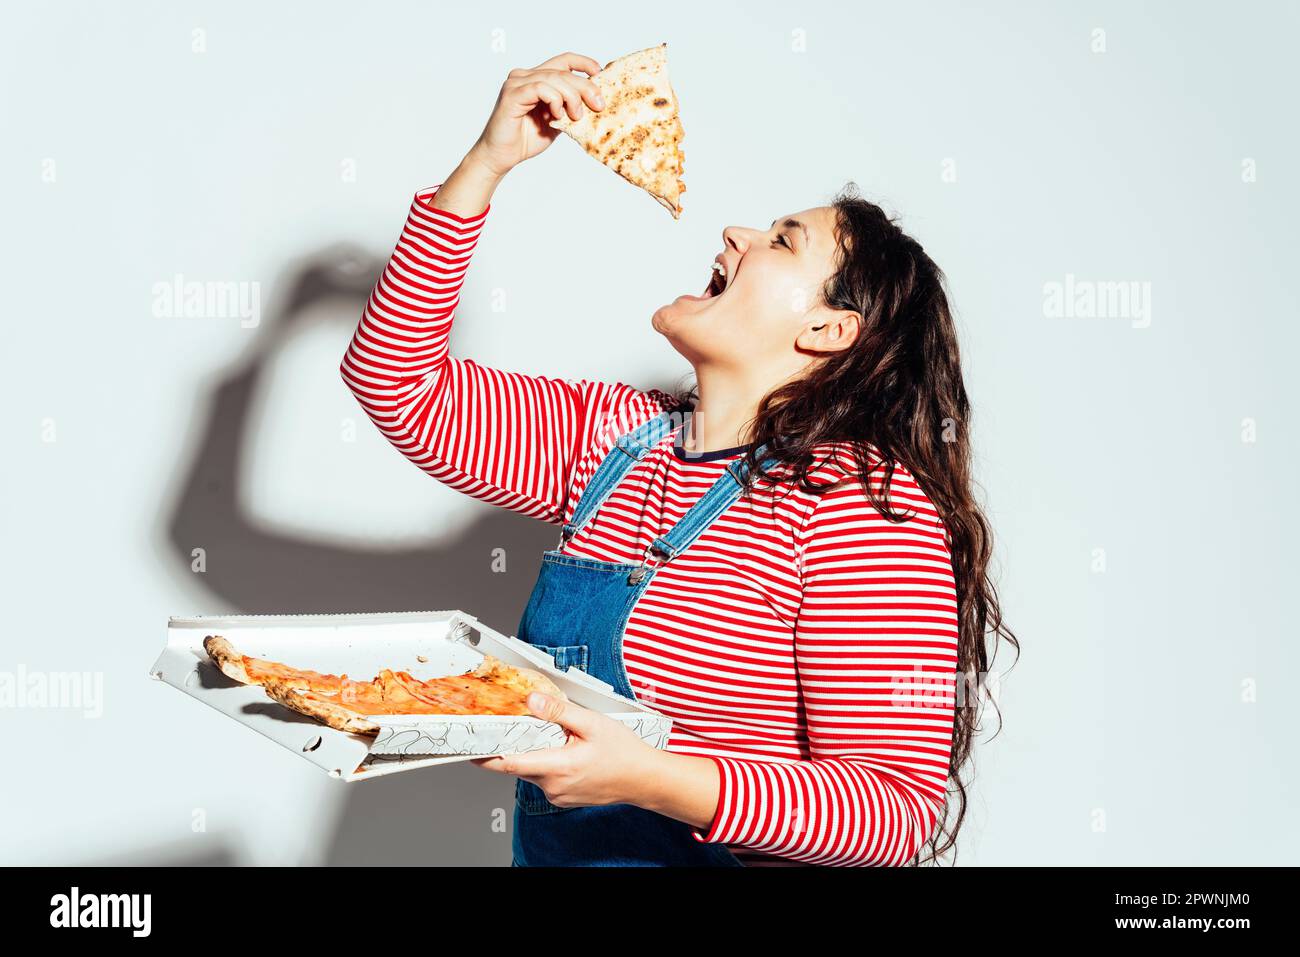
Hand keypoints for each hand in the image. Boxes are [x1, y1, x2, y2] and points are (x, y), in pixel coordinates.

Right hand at [467, 52, 605, 178]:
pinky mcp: (512, 94)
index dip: (584, 63)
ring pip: (553, 78)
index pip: (563, 61)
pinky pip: (540, 88)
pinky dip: (554, 100)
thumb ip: (571, 108)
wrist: (502, 156)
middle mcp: (525, 75)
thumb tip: (596, 101)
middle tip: (598, 104)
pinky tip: (558, 115)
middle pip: (562, 70)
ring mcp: (517, 82)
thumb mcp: (558, 121)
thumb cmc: (527, 139)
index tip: (600, 73)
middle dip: (585, 86)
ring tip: (576, 116)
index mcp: (536, 78)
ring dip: (571, 97)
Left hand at [471, 690, 657, 807]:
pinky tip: (566, 751)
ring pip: (533, 770)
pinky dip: (548, 763)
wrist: (644, 779)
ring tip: (557, 737)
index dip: (485, 756)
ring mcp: (558, 795)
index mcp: (557, 767)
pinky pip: (546, 778)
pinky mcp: (564, 798)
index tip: (468, 748)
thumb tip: (531, 701)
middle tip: (521, 724)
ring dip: (536, 753)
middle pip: (520, 763)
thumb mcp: (592, 723)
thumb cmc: (623, 752)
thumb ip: (559, 712)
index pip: (509, 763)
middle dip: (517, 744)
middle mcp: (554, 787)